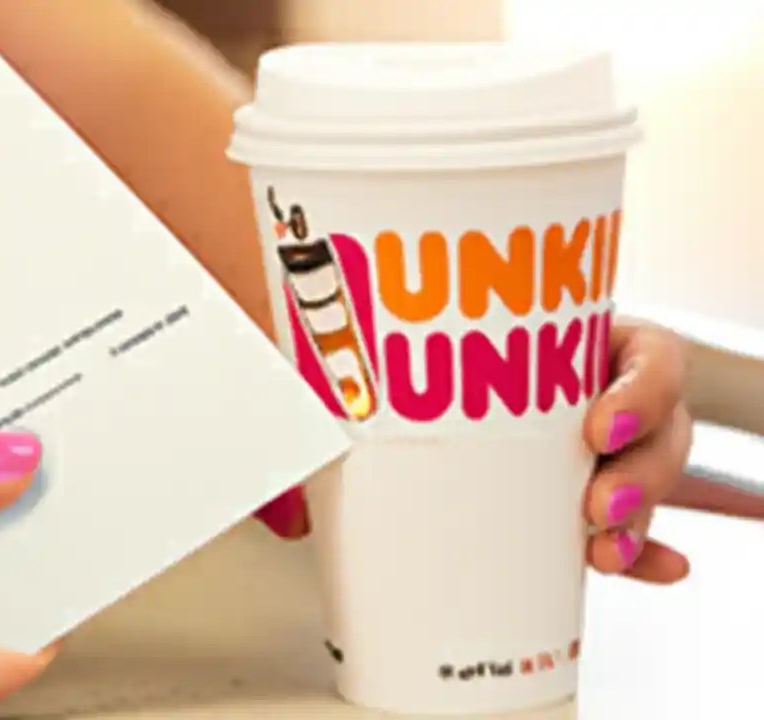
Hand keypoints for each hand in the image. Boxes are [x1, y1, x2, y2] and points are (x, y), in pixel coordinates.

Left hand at [254, 320, 694, 584]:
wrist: (408, 370)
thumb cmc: (403, 350)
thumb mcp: (384, 357)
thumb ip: (335, 397)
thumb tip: (282, 507)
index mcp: (572, 338)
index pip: (642, 351)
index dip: (638, 388)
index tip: (594, 426)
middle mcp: (596, 386)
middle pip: (661, 425)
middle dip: (640, 472)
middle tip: (592, 504)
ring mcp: (602, 441)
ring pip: (653, 477)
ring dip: (637, 517)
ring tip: (599, 549)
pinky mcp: (593, 489)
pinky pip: (634, 525)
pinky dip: (639, 552)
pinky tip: (635, 570)